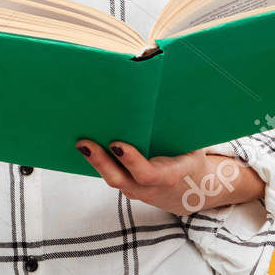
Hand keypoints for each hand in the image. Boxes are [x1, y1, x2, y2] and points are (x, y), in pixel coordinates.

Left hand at [74, 140, 264, 216]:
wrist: (195, 189)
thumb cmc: (190, 155)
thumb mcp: (192, 143)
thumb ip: (177, 123)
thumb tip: (161, 84)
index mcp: (172, 175)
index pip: (149, 174)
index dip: (132, 161)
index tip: (117, 144)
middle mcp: (151, 188)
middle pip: (120, 179)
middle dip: (101, 161)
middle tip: (84, 143)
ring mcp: (136, 191)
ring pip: (112, 178)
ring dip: (94, 161)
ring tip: (79, 140)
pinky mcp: (127, 187)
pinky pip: (110, 175)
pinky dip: (97, 162)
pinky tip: (85, 144)